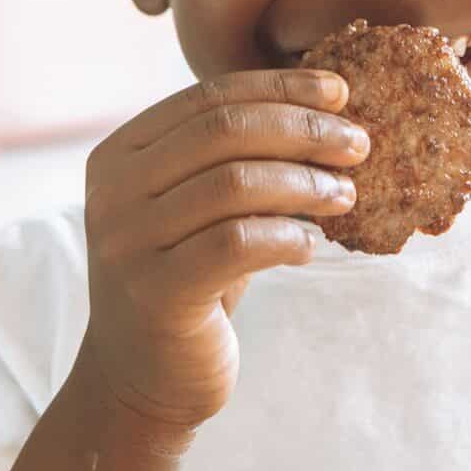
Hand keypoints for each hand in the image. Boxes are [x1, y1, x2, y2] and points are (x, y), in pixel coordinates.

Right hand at [77, 69, 369, 429]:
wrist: (141, 381)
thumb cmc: (190, 280)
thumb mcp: (202, 208)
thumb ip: (236, 158)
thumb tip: (327, 109)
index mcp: (121, 154)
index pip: (209, 97)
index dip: (279, 89)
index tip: (339, 92)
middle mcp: (112, 191)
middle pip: (223, 131)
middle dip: (302, 129)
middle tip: (358, 144)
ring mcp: (127, 243)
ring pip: (234, 183)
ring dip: (305, 183)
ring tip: (346, 196)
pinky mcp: (155, 293)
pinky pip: (238, 243)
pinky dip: (289, 236)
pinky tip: (312, 246)